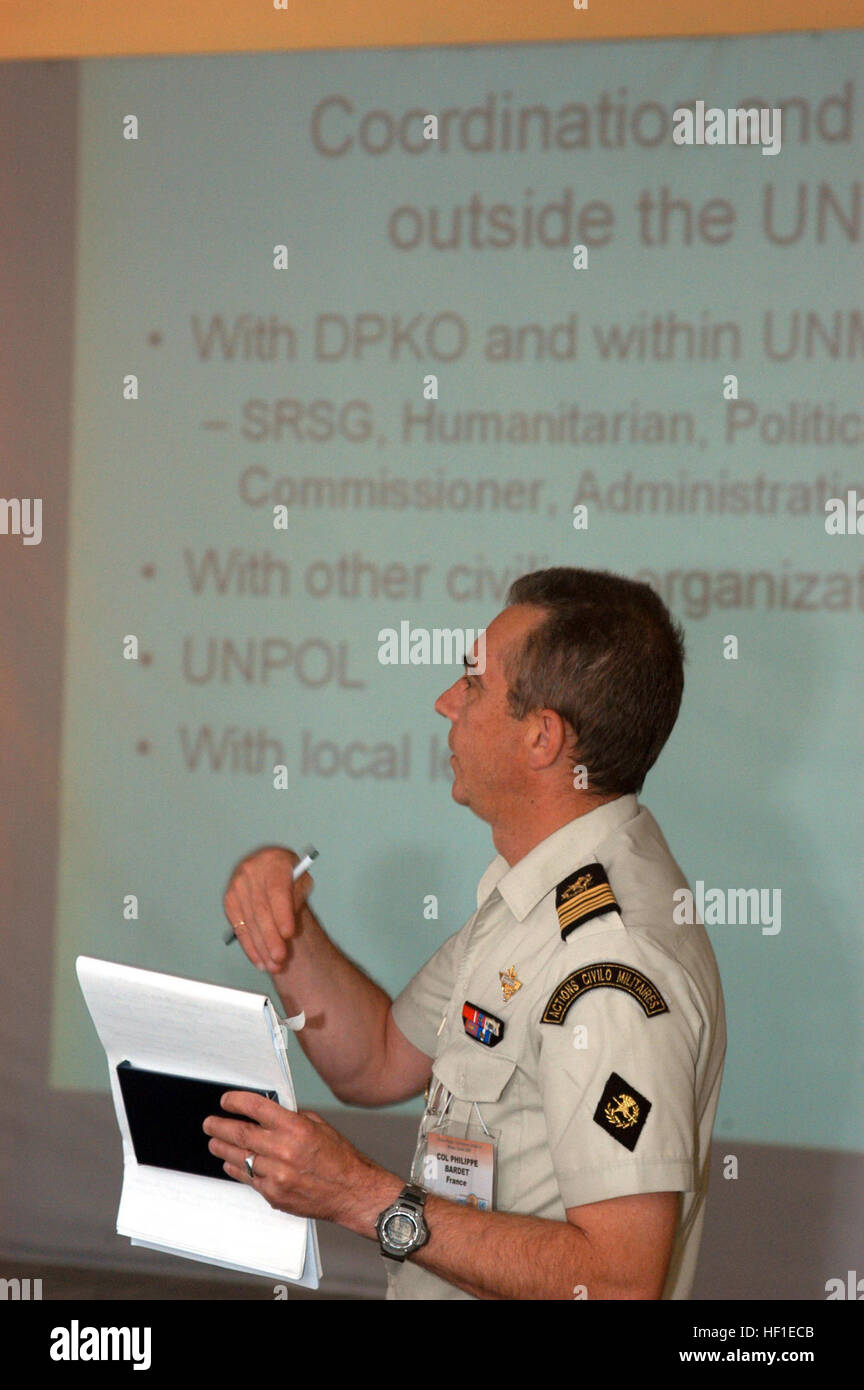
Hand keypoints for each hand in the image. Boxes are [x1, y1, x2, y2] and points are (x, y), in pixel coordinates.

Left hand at [203, 1092, 388, 1227]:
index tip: (226, 1101)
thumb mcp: (319, 1126)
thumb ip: (292, 1117)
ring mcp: (276, 1174)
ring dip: (222, 1148)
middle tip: (210, 1123)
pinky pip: (247, 1179)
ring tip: (214, 1142)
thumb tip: (267, 1112)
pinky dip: (236, 1169)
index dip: (236, 1102)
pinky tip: (230, 1163)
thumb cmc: (339, 1159)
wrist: (351, 1191)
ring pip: (239, 1158)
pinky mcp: (274, 1194)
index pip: (256, 1108)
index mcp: (295, 1128)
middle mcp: (283, 1150)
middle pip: (240, 1134)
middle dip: (220, 1126)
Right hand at [223, 846, 313, 973]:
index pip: (276, 891)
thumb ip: (297, 899)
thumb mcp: (301, 880)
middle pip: (261, 910)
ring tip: (273, 964)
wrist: (268, 867)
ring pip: (249, 922)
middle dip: (271, 937)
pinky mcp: (230, 900)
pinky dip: (249, 946)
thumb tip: (287, 929)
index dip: (282, 914)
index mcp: (274, 861)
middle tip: (280, 957)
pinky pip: (239, 927)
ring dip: (261, 947)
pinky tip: (259, 959)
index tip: (289, 933)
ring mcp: (237, 885)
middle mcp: (251, 871)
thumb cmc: (288, 876)